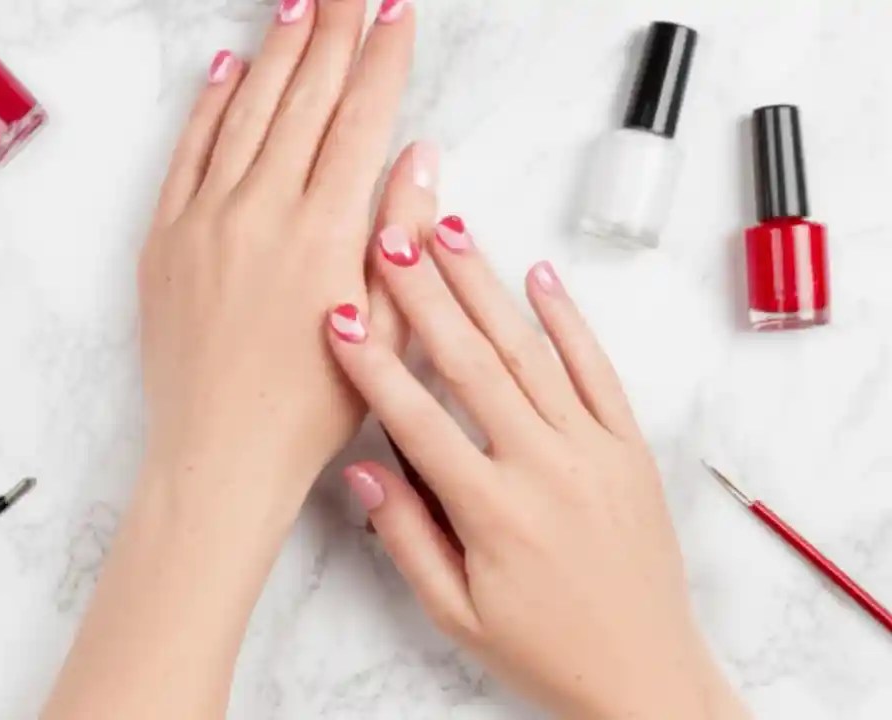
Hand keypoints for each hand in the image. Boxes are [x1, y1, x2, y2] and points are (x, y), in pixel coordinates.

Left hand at [138, 0, 429, 488]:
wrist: (219, 456)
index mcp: (325, 232)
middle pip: (305, 97)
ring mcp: (206, 220)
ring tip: (299, 4)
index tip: (397, 10)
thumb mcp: (387, 330)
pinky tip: (227, 69)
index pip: (362, 117)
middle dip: (334, 30)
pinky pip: (187, 155)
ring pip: (246, 113)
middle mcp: (262, 211)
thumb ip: (403, 236)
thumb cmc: (309, 409)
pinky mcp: (165, 240)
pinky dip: (208, 107)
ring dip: (276, 53)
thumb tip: (419, 156)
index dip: (383, 56)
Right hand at [327, 232, 746, 717]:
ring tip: (450, 230)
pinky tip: (539, 275)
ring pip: (531, 351)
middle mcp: (545, 467)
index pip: (418, 418)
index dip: (373, 363)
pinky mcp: (629, 447)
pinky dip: (570, 319)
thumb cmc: (545, 650)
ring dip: (486, 286)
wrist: (647, 676)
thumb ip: (406, 538)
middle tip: (391, 236)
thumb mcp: (456, 614)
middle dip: (425, 294)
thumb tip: (361, 468)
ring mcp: (594, 450)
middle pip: (473, 362)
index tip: (340, 315)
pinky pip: (598, 370)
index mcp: (493, 512)